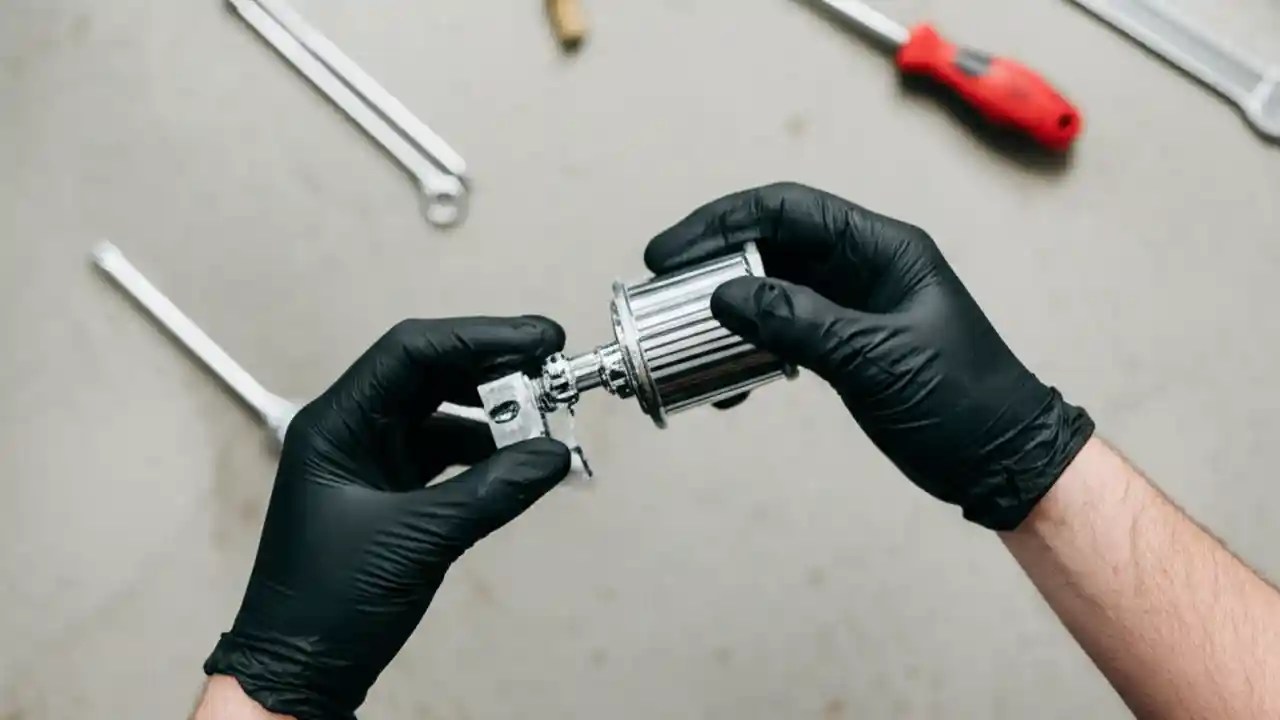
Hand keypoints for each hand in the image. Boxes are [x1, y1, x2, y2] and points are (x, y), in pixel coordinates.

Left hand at [204, 317, 570, 718]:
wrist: (298, 673)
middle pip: (429, 374)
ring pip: (441, 412)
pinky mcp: (390, 493)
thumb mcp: (417, 540)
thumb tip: (552, 455)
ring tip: (543, 416)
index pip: (411, 352)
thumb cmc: (325, 606)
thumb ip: (491, 491)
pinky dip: (485, 451)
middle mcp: (350, 432)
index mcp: (335, 425)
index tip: (536, 339)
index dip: (479, 337)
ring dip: (492, 411)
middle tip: (550, 365)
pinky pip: (446, 453)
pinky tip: (519, 458)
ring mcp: (370, 462)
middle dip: (493, 368)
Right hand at [646, 183, 1092, 529]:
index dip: (723, 221)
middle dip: (714, 263)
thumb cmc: (962, 402)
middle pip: (772, 244)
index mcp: (884, 249)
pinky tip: (727, 386)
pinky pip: (782, 332)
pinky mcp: (845, 345)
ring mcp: (853, 306)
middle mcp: (865, 267)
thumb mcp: (875, 360)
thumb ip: (797, 322)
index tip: (671, 251)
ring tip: (682, 335)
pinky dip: (750, 351)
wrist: (1002, 462)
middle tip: (662, 289)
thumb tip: (724, 295)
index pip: (789, 210)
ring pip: (771, 289)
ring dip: (727, 310)